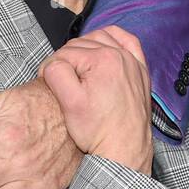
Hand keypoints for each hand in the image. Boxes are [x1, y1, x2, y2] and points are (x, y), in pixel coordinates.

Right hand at [41, 25, 152, 174]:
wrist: (124, 150)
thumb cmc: (99, 131)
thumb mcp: (68, 102)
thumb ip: (55, 73)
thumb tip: (51, 64)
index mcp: (103, 60)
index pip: (63, 54)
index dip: (50, 69)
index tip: (48, 85)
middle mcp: (121, 56)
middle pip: (79, 45)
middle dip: (66, 60)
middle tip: (59, 81)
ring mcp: (132, 62)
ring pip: (100, 38)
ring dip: (85, 48)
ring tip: (76, 68)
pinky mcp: (140, 71)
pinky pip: (127, 41)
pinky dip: (114, 39)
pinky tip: (104, 46)